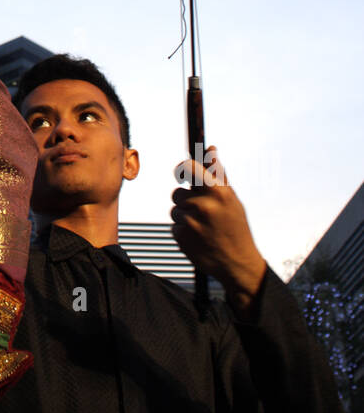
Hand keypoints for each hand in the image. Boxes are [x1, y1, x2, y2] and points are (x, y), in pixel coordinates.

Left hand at [171, 147, 266, 316]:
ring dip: (185, 216)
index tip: (183, 174)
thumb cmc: (236, 228)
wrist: (238, 264)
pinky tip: (199, 238)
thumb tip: (210, 148)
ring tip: (204, 227)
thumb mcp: (232, 199)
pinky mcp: (181, 237)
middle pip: (177, 193)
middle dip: (187, 201)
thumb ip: (218, 174)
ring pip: (175, 210)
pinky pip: (175, 226)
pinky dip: (184, 231)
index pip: (189, 168)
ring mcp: (190, 222)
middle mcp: (203, 205)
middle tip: (204, 213)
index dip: (182, 168)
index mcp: (218, 193)